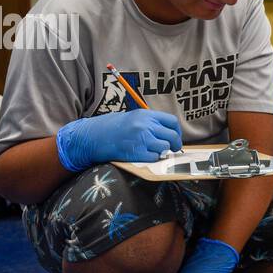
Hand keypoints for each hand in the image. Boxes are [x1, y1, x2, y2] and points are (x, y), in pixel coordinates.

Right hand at [56, 110, 182, 171]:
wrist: (95, 136)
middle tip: (174, 148)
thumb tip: (168, 132)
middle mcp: (146, 126)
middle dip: (175, 144)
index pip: (172, 122)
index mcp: (146, 115)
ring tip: (157, 151)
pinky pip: (155, 157)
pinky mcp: (137, 153)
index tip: (174, 136)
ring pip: (165, 148)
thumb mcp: (134, 117)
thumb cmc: (114, 127)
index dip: (176, 131)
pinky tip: (147, 155)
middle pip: (172, 136)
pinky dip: (154, 158)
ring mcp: (142, 140)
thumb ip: (151, 122)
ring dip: (164, 152)